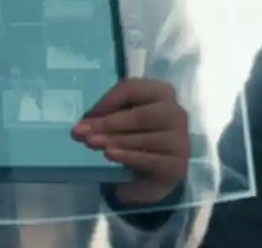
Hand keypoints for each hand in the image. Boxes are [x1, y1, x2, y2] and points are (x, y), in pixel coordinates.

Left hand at [72, 78, 189, 205]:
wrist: (155, 173)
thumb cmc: (137, 137)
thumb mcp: (122, 121)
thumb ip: (106, 118)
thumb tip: (81, 127)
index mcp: (161, 93)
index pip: (132, 89)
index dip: (107, 101)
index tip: (86, 116)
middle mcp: (175, 113)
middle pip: (140, 115)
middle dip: (108, 124)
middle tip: (83, 132)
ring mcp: (180, 140)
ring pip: (144, 138)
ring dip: (114, 140)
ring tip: (91, 143)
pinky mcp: (177, 164)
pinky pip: (149, 159)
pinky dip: (127, 156)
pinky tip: (110, 155)